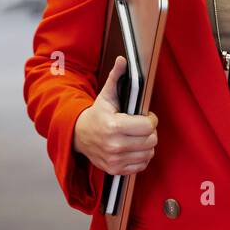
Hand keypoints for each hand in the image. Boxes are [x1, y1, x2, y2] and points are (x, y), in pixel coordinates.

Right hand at [73, 55, 158, 174]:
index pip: (148, 126)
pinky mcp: (115, 170)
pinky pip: (141, 166)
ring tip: (138, 137)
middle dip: (150, 132)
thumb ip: (117, 77)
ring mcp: (115, 160)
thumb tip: (123, 59)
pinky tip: (133, 148)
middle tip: (142, 126)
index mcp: (114, 126)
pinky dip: (141, 158)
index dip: (151, 119)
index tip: (146, 116)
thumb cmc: (97, 114)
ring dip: (147, 145)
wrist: (78, 135)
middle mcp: (114, 145)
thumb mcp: (106, 95)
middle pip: (151, 141)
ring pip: (148, 154)